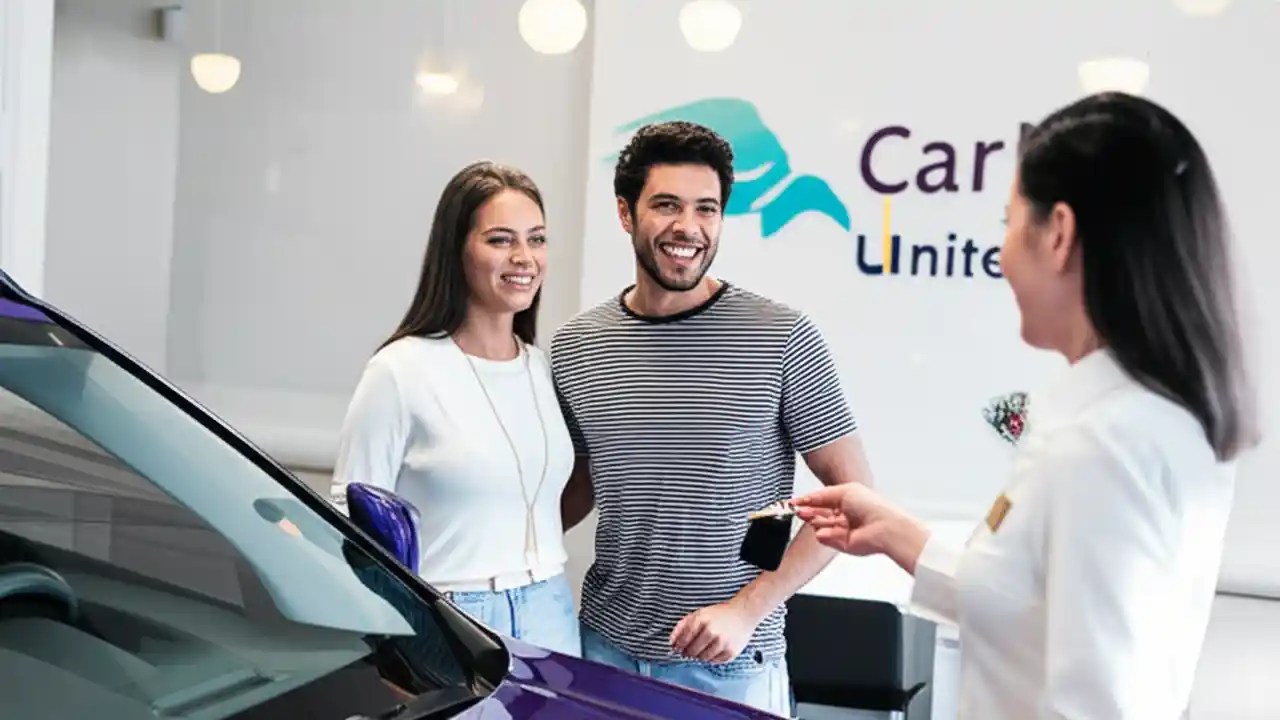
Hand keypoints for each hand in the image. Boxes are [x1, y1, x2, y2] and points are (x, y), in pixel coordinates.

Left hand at [670, 601, 757, 663]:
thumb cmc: (720, 614)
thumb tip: (671, 642)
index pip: (683, 640)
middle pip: (692, 651)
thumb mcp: (699, 613)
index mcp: (701, 620)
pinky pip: (714, 661)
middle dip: (688, 652)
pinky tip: (714, 648)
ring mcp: (722, 643)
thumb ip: (682, 626)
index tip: (678, 648)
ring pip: (702, 658)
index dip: (678, 646)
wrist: (744, 613)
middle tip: (690, 649)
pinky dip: (711, 658)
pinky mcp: (731, 652)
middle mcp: (711, 632)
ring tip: (704, 647)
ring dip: (700, 655)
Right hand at [790, 484, 928, 573]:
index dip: (808, 500)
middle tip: (798, 510)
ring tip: (807, 517)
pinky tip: (823, 531)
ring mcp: (843, 530)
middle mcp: (845, 515)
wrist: (883, 527)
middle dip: (808, 511)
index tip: (794, 502)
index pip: (822, 500)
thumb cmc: (871, 506)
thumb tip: (805, 498)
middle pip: (819, 514)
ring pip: (820, 526)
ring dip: (814, 521)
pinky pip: (825, 539)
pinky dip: (823, 535)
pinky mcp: (842, 544)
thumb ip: (821, 495)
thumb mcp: (843, 491)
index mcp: (847, 500)